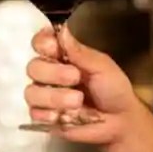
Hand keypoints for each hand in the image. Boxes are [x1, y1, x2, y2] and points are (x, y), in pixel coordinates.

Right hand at [24, 24, 141, 144]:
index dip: (42, 43)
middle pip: (33, 67)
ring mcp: (45, 96)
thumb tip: (62, 30)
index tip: (52, 47)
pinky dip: (49, 114)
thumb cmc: (114, 90)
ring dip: (54, 97)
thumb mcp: (102, 67)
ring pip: (32, 92)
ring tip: (77, 101)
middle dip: (53, 73)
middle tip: (75, 77)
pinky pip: (35, 113)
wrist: (121, 121)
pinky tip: (64, 116)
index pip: (41, 43)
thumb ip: (80, 52)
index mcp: (63, 57)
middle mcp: (50, 74)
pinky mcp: (45, 117)